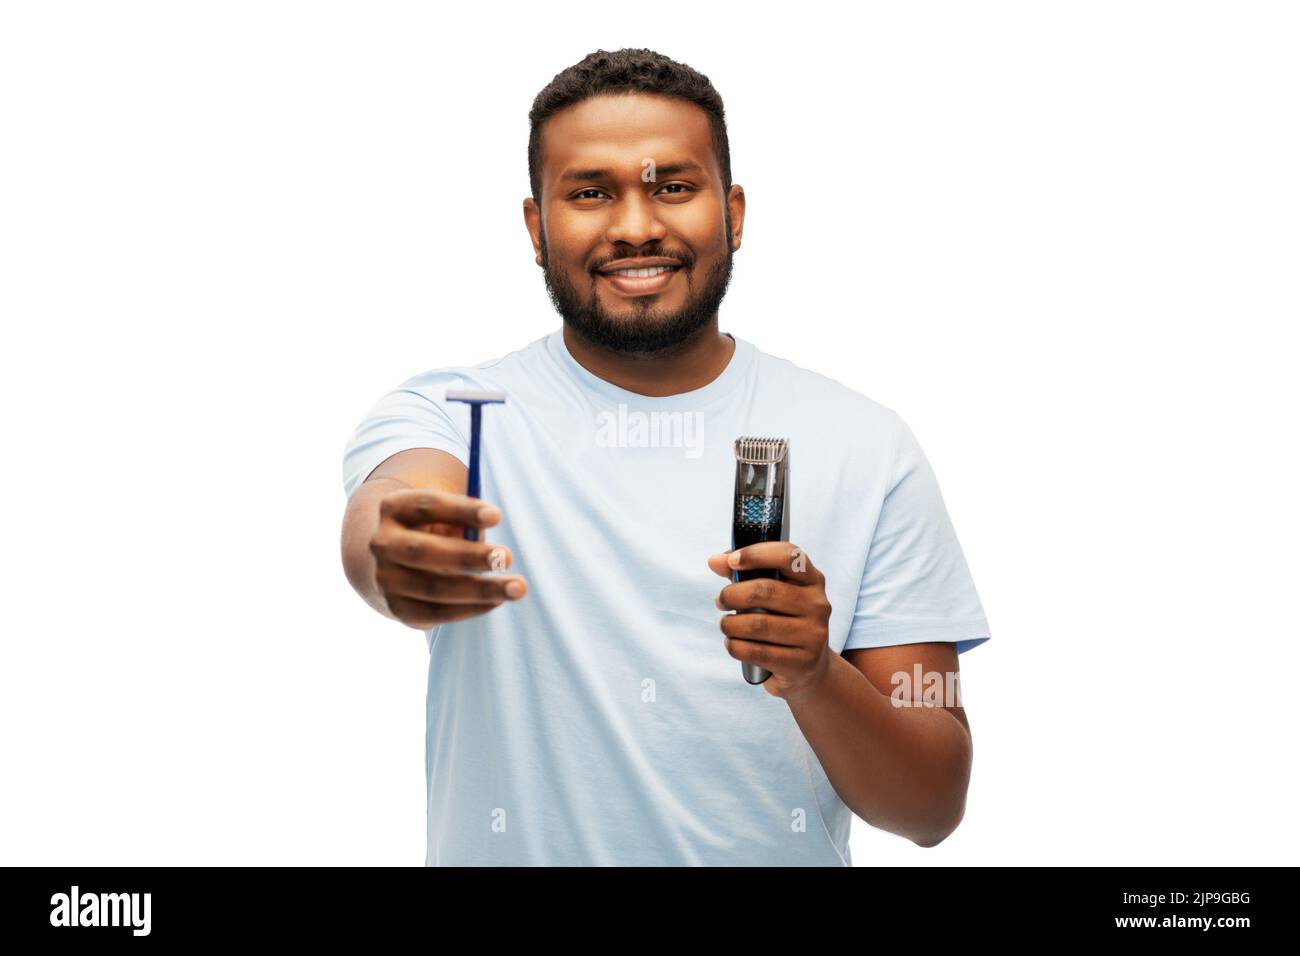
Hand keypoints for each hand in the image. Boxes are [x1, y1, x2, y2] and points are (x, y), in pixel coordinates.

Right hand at [369, 487, 527, 627]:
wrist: (395, 562)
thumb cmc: (435, 530)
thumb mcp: (447, 518)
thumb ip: (466, 527)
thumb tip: (495, 555)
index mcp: (394, 507)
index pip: (426, 506)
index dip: (461, 510)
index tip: (497, 516)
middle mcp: (382, 543)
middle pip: (423, 551)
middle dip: (469, 556)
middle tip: (508, 557)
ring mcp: (385, 578)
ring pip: (433, 588)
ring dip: (479, 589)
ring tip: (517, 587)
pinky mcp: (397, 608)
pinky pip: (435, 612)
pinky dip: (470, 609)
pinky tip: (496, 601)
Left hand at [707, 543, 832, 700]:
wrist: (809, 667)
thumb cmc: (783, 620)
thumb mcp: (771, 592)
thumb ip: (743, 572)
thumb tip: (715, 561)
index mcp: (812, 580)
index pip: (788, 556)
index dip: (757, 554)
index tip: (732, 561)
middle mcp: (817, 604)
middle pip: (765, 591)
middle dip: (732, 595)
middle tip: (721, 601)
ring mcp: (812, 635)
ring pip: (756, 624)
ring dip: (730, 624)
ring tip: (726, 625)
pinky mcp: (801, 662)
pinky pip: (756, 652)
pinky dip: (735, 646)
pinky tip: (733, 643)